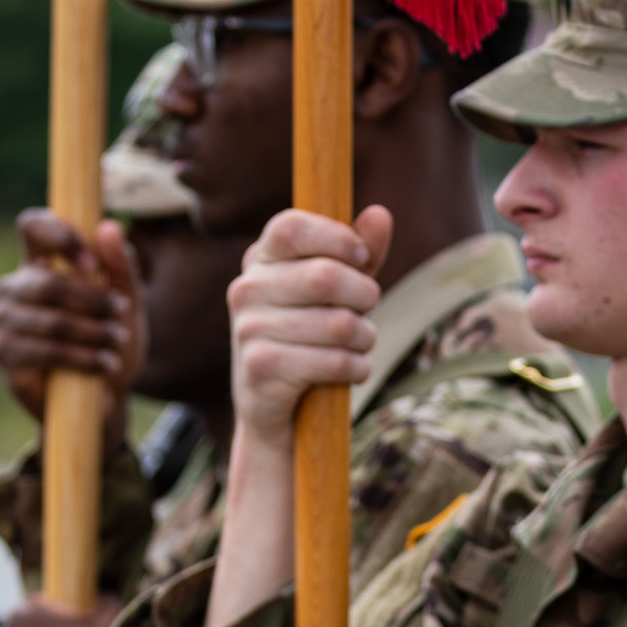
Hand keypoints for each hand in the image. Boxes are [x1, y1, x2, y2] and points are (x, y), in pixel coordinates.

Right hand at [0, 209, 143, 436]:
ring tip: (117, 342)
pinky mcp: (6, 356)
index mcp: (40, 263)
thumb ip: (122, 265)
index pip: (32, 226)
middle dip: (92, 300)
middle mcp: (14, 288)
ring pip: (50, 320)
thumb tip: (109, 227)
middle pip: (47, 281)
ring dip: (93, 332)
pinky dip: (83, 357)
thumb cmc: (111, 340)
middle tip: (121, 314)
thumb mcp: (128, 301)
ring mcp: (4, 322)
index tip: (91, 262)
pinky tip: (104, 364)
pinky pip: (44, 351)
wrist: (106, 397)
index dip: (59, 235)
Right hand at [226, 206, 392, 445]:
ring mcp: (249, 329)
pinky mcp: (261, 369)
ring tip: (359, 344)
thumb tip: (380, 214)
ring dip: (364, 337)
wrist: (277, 411)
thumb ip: (359, 253)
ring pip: (338, 324)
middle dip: (364, 295)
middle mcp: (246, 288)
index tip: (361, 257)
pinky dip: (357, 367)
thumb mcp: (339, 291)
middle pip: (324, 276)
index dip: (336, 237)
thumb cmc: (313, 336)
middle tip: (366, 309)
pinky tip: (351, 370)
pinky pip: (334, 361)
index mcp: (261, 258)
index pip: (291, 227)